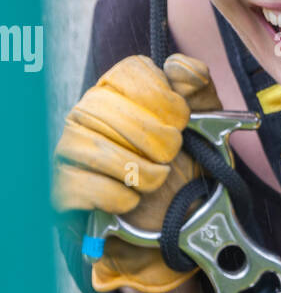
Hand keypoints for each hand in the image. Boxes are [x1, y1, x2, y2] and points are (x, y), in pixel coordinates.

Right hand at [53, 54, 221, 291]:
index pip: (129, 71)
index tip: (181, 120)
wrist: (175, 225)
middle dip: (154, 137)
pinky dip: (119, 198)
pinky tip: (132, 201)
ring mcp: (69, 150)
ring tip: (156, 180)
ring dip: (140, 170)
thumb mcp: (207, 125)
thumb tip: (177, 67)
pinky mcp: (62, 189)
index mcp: (119, 91)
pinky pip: (84, 186)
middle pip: (109, 107)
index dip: (162, 96)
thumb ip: (198, 88)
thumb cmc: (186, 168)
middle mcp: (86, 114)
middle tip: (171, 156)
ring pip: (95, 147)